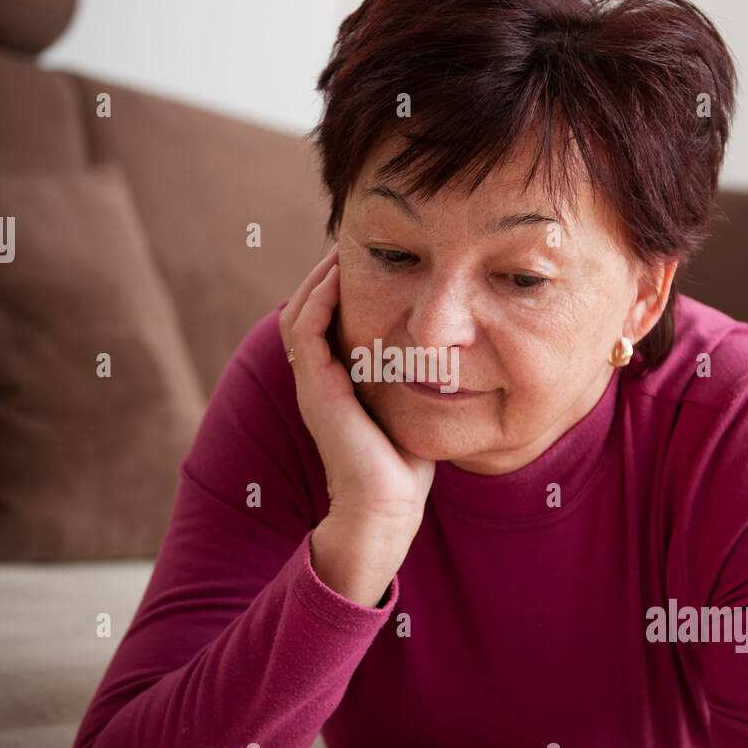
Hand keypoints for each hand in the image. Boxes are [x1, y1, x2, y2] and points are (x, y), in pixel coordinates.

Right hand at [278, 245, 435, 529]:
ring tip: (341, 246)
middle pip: (309, 308)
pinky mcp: (316, 389)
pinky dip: (319, 298)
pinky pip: (306, 330)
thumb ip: (415, 379)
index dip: (341, 286)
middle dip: (327, 271)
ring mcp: (313, 383)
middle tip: (350, 238)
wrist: (385, 508)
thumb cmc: (405, 468)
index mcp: (337, 381)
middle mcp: (319, 379)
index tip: (371, 256)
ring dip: (319, 276)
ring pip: (301, 312)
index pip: (328, 319)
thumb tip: (446, 351)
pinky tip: (339, 274)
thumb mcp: (412, 409)